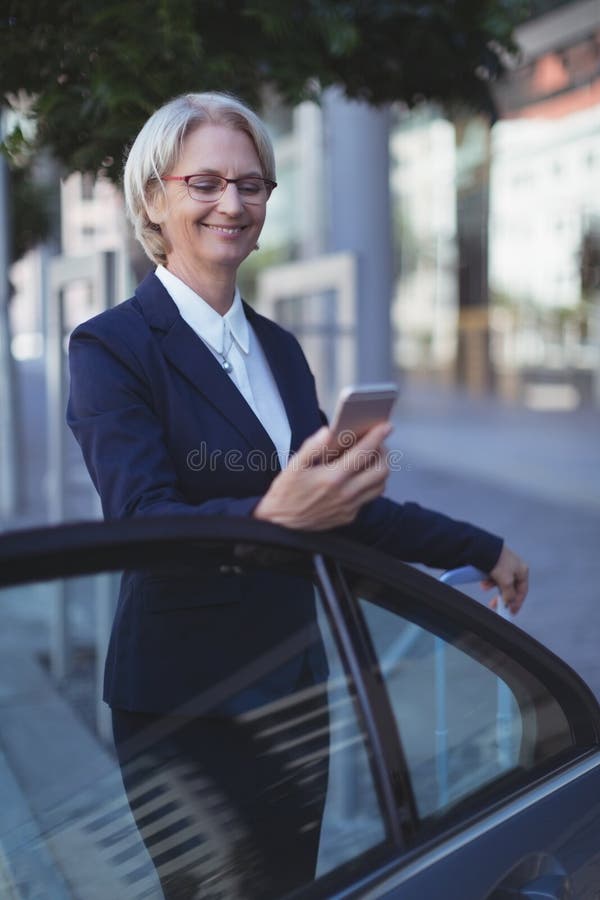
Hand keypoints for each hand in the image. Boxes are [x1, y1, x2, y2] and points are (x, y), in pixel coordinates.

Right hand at [253, 422, 391, 529]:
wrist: (280, 524)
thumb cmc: (286, 493)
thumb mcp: (293, 466)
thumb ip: (312, 447)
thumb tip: (328, 432)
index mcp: (332, 477)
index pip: (364, 452)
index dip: (377, 437)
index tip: (385, 427)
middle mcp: (345, 493)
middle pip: (380, 470)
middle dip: (383, 453)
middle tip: (376, 444)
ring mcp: (349, 507)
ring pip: (379, 486)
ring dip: (380, 470)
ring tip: (370, 460)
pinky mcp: (349, 516)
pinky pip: (369, 498)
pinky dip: (370, 484)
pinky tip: (359, 477)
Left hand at [482, 544, 528, 614]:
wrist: (483, 547)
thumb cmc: (497, 561)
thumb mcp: (506, 581)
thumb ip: (509, 594)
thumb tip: (509, 602)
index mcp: (522, 571)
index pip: (522, 591)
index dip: (517, 603)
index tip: (510, 612)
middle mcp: (516, 568)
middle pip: (511, 588)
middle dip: (502, 597)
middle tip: (494, 605)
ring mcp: (506, 565)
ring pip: (501, 583)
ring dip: (493, 588)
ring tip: (485, 587)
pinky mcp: (496, 563)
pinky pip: (494, 577)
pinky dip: (489, 581)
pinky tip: (484, 582)